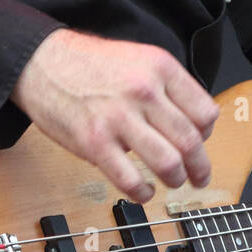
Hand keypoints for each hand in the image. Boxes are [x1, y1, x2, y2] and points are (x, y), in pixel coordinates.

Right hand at [10, 28, 218, 204]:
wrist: (43, 62)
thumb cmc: (90, 62)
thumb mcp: (139, 58)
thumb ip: (166, 87)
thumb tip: (191, 122)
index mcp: (160, 68)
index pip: (204, 111)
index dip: (208, 133)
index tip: (202, 142)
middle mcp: (144, 91)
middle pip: (191, 141)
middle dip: (200, 166)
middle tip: (200, 176)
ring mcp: (119, 118)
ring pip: (168, 162)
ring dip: (176, 179)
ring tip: (174, 182)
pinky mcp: (95, 142)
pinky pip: (130, 179)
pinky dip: (143, 193)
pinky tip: (144, 192)